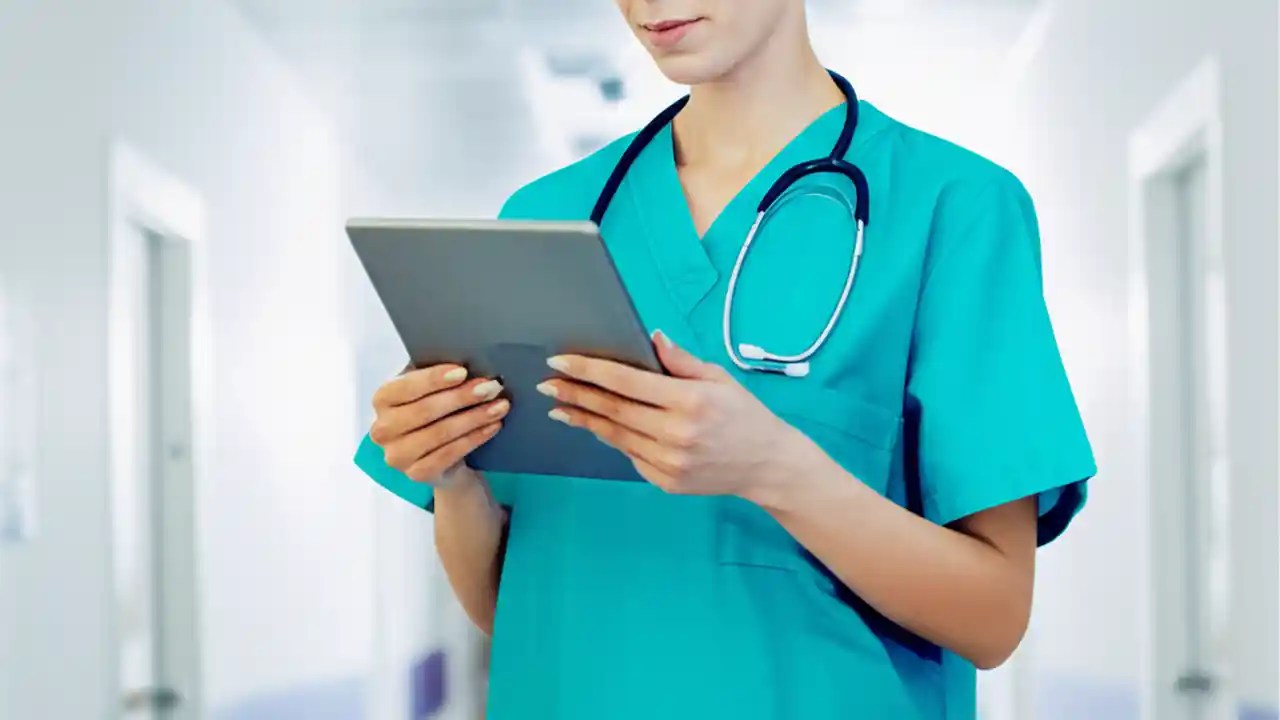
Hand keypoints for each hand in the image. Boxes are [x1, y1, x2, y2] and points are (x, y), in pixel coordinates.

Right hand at [368, 364, 510, 485]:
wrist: (442, 458)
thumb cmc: (435, 412)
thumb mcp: (431, 389)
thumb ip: (438, 375)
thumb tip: (469, 360)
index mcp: (382, 399)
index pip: (405, 387)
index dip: (434, 379)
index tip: (463, 371)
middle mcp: (382, 429)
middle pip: (425, 410)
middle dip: (462, 397)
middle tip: (491, 387)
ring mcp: (397, 455)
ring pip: (440, 433)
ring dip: (474, 417)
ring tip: (500, 406)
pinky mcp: (416, 474)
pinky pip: (449, 454)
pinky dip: (474, 438)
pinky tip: (493, 426)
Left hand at [539, 331, 808, 498]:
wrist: (766, 464)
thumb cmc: (743, 413)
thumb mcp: (718, 378)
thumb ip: (680, 360)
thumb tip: (649, 337)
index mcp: (690, 400)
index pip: (627, 381)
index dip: (589, 370)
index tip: (560, 362)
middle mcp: (677, 433)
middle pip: (613, 410)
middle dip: (576, 395)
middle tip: (548, 384)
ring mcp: (670, 461)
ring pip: (615, 435)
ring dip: (585, 418)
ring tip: (561, 405)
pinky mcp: (666, 481)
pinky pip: (629, 455)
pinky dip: (610, 437)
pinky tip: (595, 424)